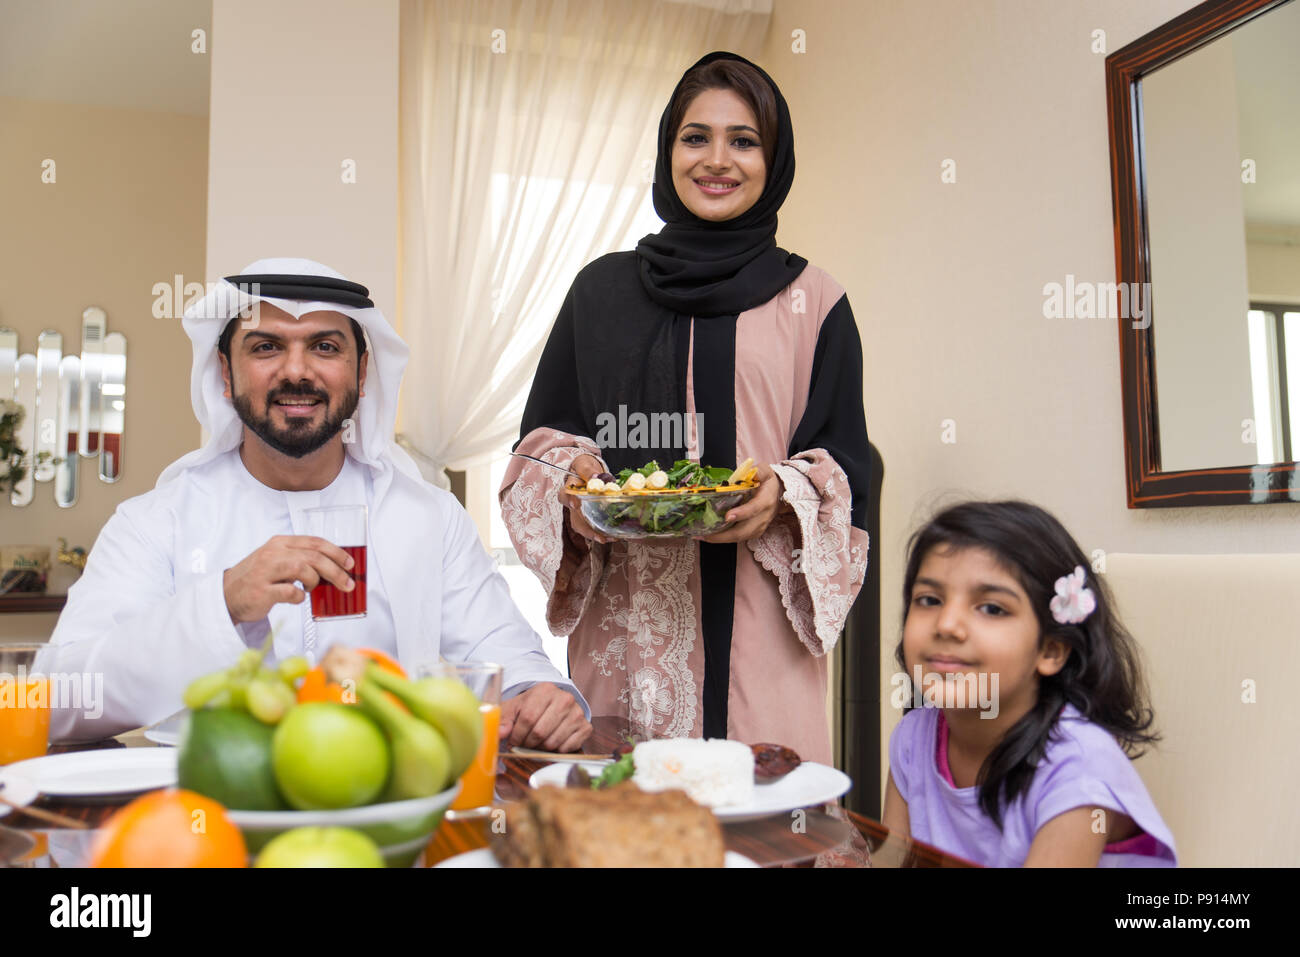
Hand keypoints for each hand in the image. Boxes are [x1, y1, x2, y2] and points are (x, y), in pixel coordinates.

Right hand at [222, 535, 355, 623]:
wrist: (227, 595)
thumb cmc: (258, 579)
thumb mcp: (278, 560)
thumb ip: (301, 559)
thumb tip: (334, 568)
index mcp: (280, 543)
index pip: (315, 542)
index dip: (336, 552)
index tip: (350, 563)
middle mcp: (273, 553)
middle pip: (313, 556)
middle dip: (336, 570)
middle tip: (347, 584)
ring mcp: (266, 571)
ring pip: (303, 569)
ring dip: (316, 581)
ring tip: (312, 588)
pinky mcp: (262, 591)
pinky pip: (290, 592)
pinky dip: (299, 597)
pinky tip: (297, 598)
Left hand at [498, 683, 590, 751]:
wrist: (552, 704)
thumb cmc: (531, 707)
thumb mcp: (514, 707)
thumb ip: (504, 719)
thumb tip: (500, 733)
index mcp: (545, 690)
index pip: (528, 718)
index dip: (517, 735)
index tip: (512, 741)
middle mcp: (565, 699)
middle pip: (540, 732)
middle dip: (527, 743)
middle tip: (523, 744)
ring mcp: (577, 713)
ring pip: (553, 742)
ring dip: (541, 748)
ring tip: (536, 742)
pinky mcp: (586, 727)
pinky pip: (567, 748)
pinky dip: (556, 750)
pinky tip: (552, 741)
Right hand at [560, 453, 610, 544]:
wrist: (587, 471)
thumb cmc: (584, 468)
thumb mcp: (584, 464)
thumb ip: (587, 470)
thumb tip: (595, 477)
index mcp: (569, 489)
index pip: (564, 495)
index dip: (569, 501)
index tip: (576, 505)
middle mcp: (572, 503)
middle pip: (574, 518)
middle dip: (586, 529)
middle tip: (599, 535)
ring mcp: (580, 511)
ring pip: (582, 526)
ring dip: (593, 535)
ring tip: (606, 539)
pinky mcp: (588, 516)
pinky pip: (591, 527)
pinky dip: (601, 533)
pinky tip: (613, 536)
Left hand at [698, 463, 785, 543]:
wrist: (778, 494)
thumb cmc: (768, 483)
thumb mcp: (765, 472)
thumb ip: (758, 471)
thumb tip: (748, 472)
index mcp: (765, 500)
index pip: (754, 509)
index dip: (741, 514)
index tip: (728, 516)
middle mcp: (763, 517)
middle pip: (744, 531)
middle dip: (724, 535)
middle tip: (706, 534)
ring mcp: (759, 526)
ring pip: (740, 537)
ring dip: (721, 539)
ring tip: (703, 536)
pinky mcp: (754, 532)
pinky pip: (739, 538)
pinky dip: (725, 539)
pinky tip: (711, 536)